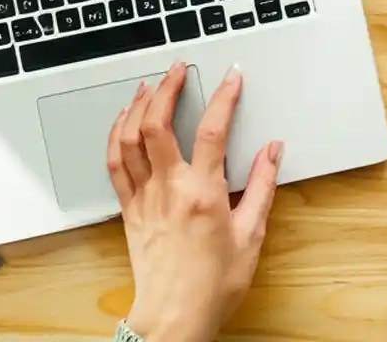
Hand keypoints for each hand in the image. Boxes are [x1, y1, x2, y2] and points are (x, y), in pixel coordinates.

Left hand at [107, 63, 282, 341]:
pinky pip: (114, 164)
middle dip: (166, 88)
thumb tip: (272, 151)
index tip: (231, 77)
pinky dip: (116, 136)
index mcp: (202, 194)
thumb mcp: (251, 235)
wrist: (174, 317)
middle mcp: (168, 190)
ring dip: (136, 106)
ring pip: (128, 139)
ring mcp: (144, 198)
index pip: (212, 130)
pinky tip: (123, 122)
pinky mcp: (129, 210)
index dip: (223, 96)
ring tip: (148, 86)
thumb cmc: (213, 284)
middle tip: (177, 68)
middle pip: (157, 124)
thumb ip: (261, 187)